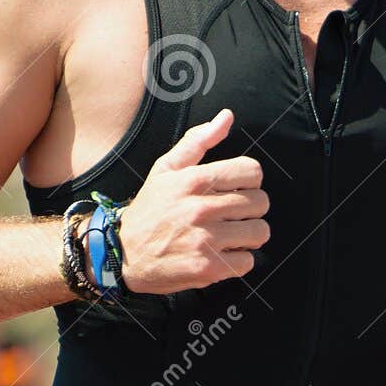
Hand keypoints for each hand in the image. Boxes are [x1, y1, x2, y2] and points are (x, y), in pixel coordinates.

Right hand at [117, 109, 269, 294]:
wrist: (124, 254)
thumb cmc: (149, 209)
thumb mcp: (165, 169)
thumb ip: (197, 141)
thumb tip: (226, 117)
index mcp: (194, 180)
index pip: (252, 171)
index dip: (249, 181)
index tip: (237, 190)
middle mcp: (201, 208)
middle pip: (260, 203)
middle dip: (251, 209)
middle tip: (232, 215)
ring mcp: (205, 240)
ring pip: (259, 232)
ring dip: (249, 236)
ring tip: (230, 236)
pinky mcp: (208, 268)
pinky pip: (248, 262)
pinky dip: (239, 261)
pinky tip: (222, 255)